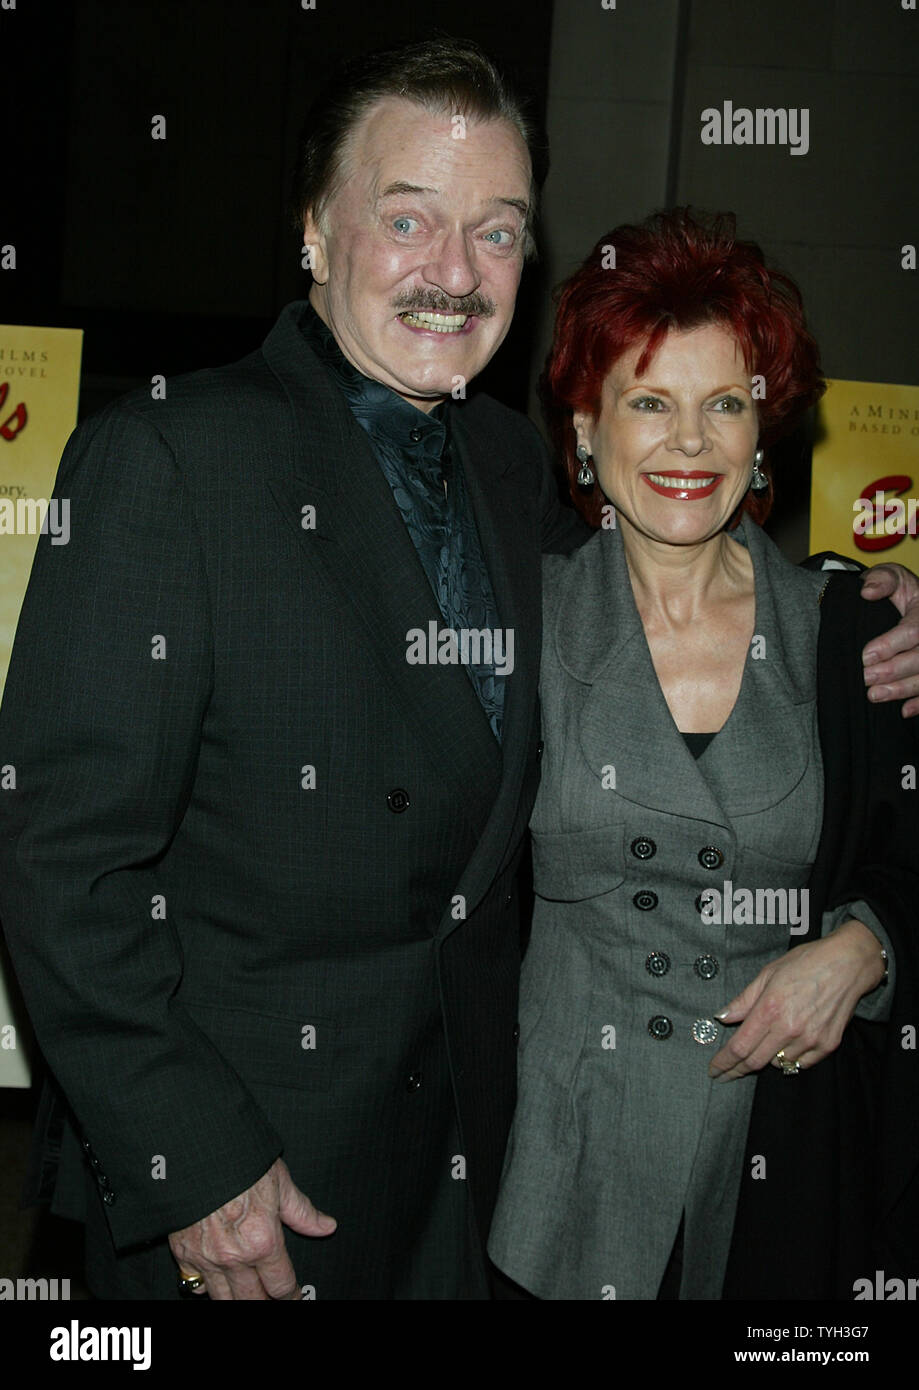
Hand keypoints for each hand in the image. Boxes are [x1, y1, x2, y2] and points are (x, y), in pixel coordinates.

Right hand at [168, 1157, 335, 1298]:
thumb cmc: (239, 1161)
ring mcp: (207, 1259)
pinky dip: (206, 1288)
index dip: (292, 1295)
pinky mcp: (184, 1253)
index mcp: (262, 1241)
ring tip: (249, 1295)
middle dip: (267, 1302)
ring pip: (224, 1300)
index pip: (281, 1286)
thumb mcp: (279, 1181)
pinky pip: (195, 1285)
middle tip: (273, 1297)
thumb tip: (325, 1226)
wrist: (198, 1150)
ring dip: (239, 1300)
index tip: (294, 1296)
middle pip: (254, 1301)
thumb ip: (302, 1212)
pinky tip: (216, 1283)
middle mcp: (235, 1257)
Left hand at [707, 920, 885, 1081]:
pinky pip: (801, 1063)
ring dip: (766, 1058)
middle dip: (737, 1070)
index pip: (739, 1047)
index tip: (714, 1071)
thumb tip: (722, 1018)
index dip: (724, 1062)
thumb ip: (743, 1000)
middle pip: (755, 1062)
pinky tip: (788, 1044)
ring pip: (778, 1063)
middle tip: (726, 1073)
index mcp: (770, 1009)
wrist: (847, 964)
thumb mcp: (768, 974)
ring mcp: (810, 1039)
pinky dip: (790, 1057)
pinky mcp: (828, 1045)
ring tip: (765, 1044)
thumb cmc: (806, 963)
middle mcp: (789, 1028)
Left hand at [860, 563, 918, 716]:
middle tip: (867, 680)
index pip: (914, 631)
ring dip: (904, 690)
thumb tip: (867, 592)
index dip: (891, 645)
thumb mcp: (890, 576)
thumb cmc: (896, 589)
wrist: (904, 601)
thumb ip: (880, 580)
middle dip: (895, 671)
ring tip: (876, 695)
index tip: (866, 656)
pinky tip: (904, 711)